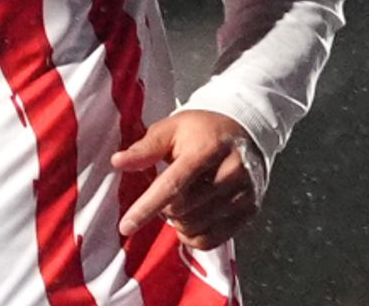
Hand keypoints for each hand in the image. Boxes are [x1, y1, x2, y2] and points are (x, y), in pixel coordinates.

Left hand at [111, 110, 266, 250]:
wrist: (246, 130)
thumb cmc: (203, 130)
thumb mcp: (172, 129)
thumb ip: (145, 148)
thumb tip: (118, 162)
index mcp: (207, 149)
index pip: (172, 185)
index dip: (146, 207)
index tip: (126, 226)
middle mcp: (230, 173)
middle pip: (181, 209)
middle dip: (165, 207)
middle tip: (167, 192)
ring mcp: (243, 194)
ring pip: (195, 227)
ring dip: (179, 221)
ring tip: (183, 200)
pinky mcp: (250, 210)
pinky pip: (212, 240)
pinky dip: (193, 235)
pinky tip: (192, 218)